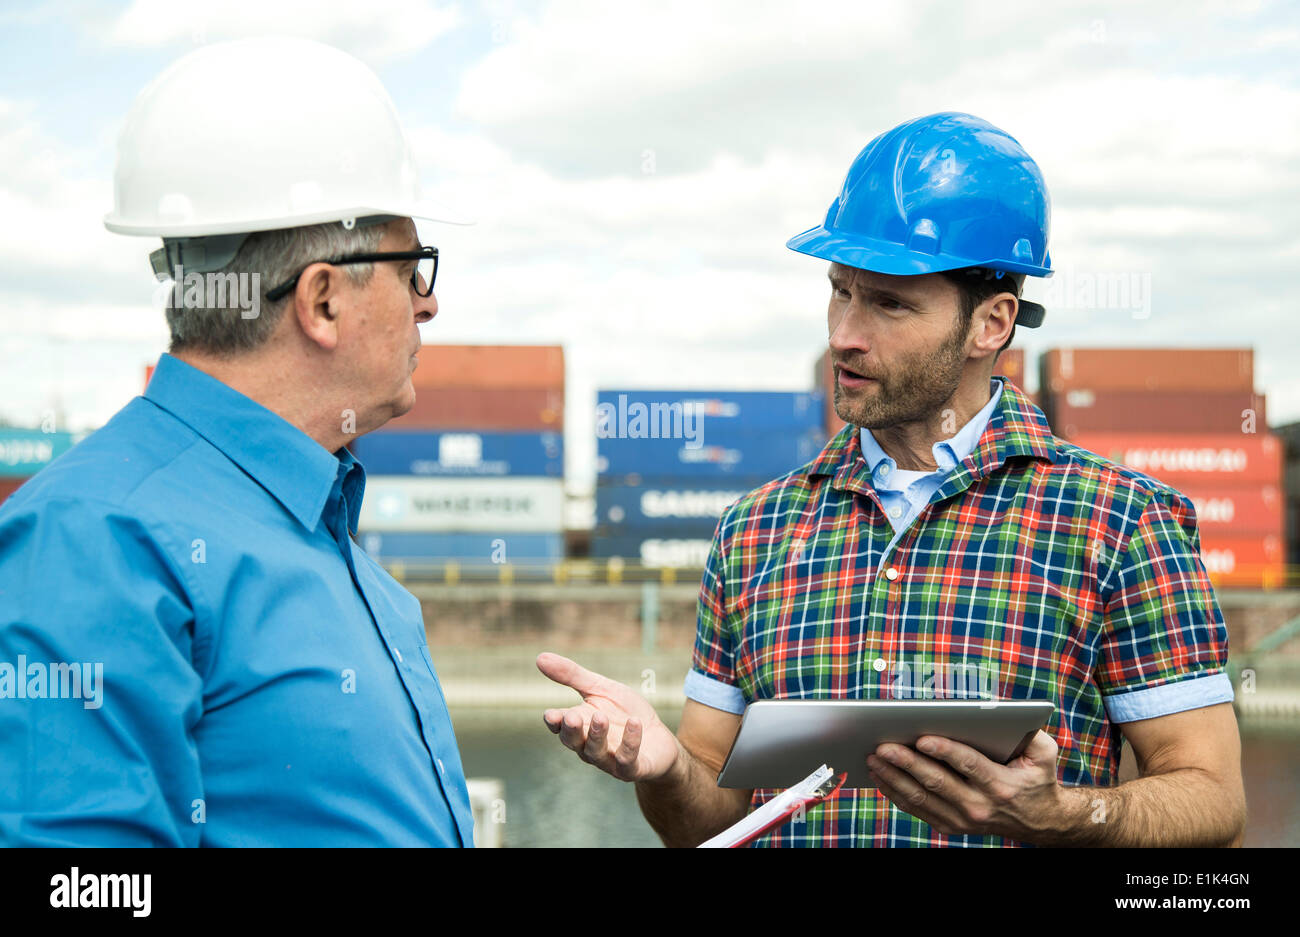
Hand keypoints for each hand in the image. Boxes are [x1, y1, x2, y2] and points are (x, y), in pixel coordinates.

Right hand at [536, 652, 681, 782]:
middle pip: (573, 742)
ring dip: (596, 736)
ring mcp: (610, 760)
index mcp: (580, 726)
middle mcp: (590, 746)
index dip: (555, 722)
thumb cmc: (625, 713)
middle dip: (571, 730)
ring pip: (596, 753)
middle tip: (571, 717)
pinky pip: (628, 760)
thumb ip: (572, 676)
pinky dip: (630, 742)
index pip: (560, 725)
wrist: (659, 740)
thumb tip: (539, 657)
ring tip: (600, 717)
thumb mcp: (602, 689)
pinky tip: (634, 723)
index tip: (550, 714)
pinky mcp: (634, 769)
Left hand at [865, 730, 1066, 841]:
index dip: (944, 751)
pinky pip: (917, 809)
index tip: (921, 738)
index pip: (968, 765)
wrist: (1041, 822)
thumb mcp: (1044, 755)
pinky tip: (880, 776)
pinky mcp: (951, 826)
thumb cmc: (1038, 780)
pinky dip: (895, 793)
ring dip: (893, 777)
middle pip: (936, 782)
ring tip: (873, 758)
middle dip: (906, 762)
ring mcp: (963, 820)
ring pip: (921, 798)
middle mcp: (979, 806)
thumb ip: (1032, 734)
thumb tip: (1009, 713)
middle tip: (882, 746)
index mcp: (1000, 785)